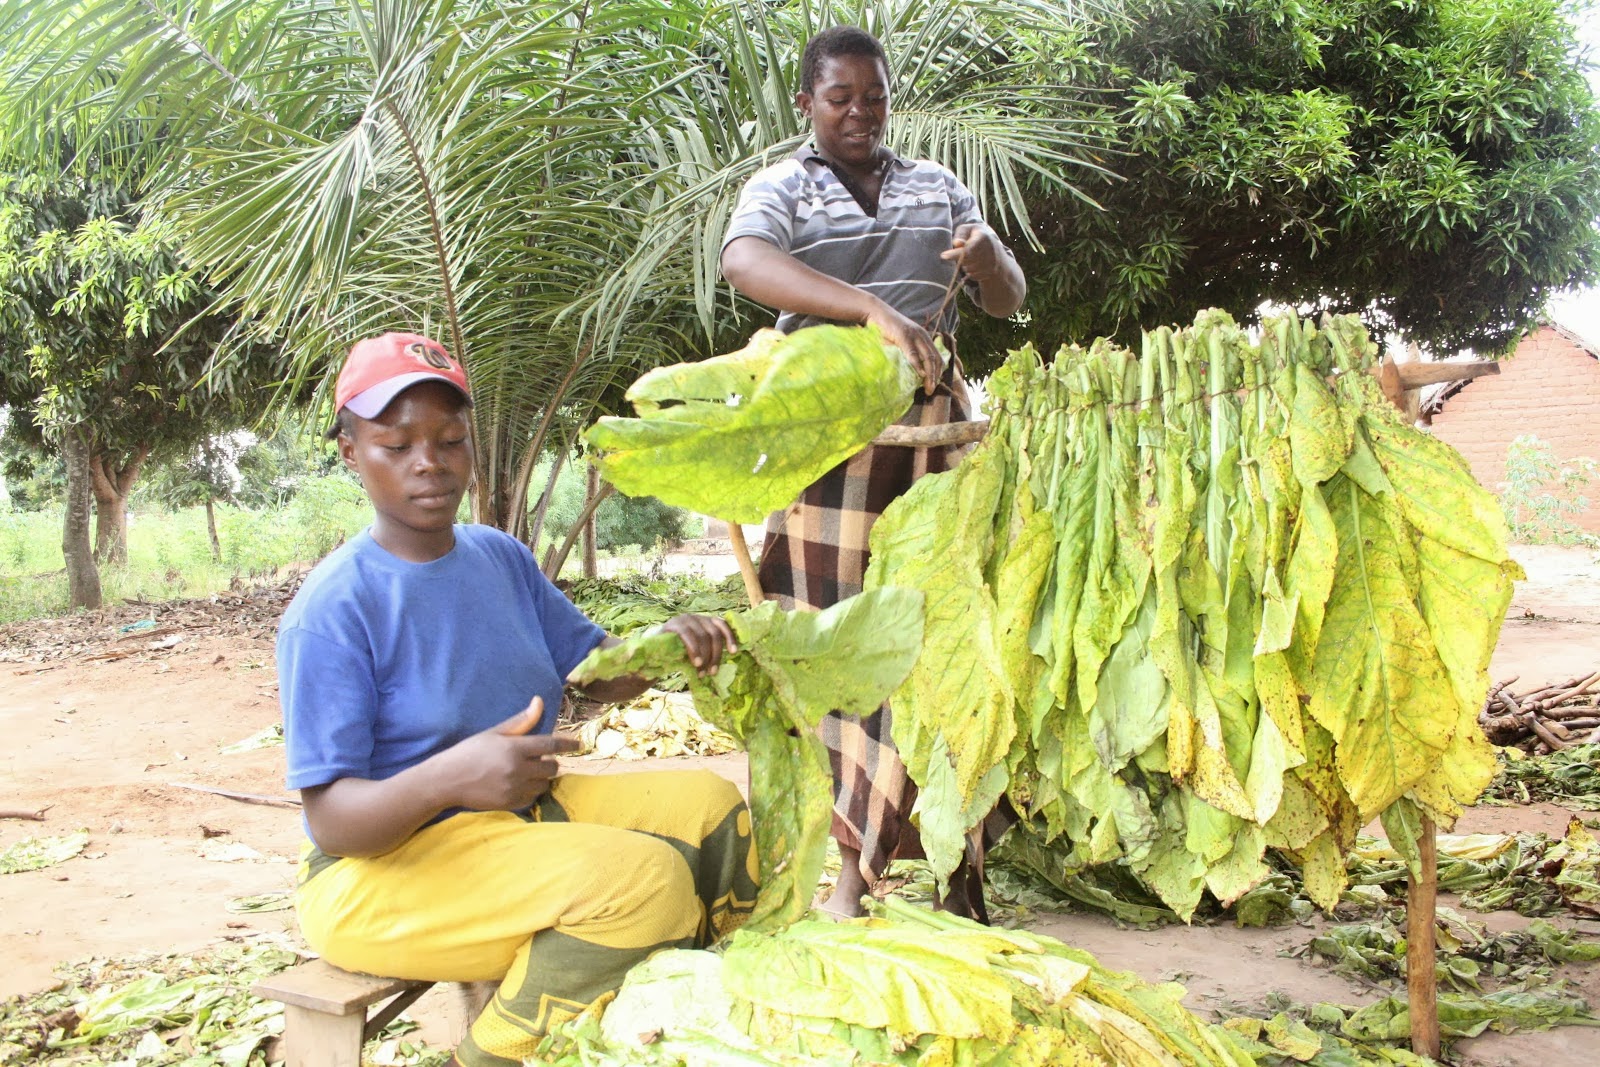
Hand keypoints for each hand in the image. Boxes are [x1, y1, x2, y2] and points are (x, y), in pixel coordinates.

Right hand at [434, 697, 579, 810]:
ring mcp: (514, 788)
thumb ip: (521, 721)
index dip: (567, 744)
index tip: (578, 744)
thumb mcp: (494, 733)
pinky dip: (531, 791)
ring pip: (544, 784)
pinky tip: (519, 784)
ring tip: (527, 772)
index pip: (551, 745)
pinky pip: (532, 798)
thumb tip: (539, 701)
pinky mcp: (510, 803)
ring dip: (541, 777)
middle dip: (551, 762)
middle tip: (540, 759)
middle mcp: (517, 769)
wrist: (447, 780)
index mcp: (514, 748)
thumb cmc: (470, 752)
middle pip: (552, 767)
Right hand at [660, 614, 736, 676]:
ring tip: (702, 672)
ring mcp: (685, 619)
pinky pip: (688, 636)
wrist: (653, 651)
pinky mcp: (674, 624)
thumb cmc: (678, 652)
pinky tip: (696, 663)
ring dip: (705, 657)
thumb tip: (729, 659)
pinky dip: (694, 651)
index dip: (730, 637)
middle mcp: (697, 617)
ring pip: (703, 637)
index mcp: (705, 621)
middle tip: (713, 672)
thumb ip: (709, 649)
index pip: (722, 625)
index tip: (734, 652)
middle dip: (716, 655)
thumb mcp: (697, 649)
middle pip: (714, 634)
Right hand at [864, 301, 941, 395]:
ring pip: (928, 357)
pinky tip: (920, 375)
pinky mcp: (904, 335)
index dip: (938, 371)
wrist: (875, 312)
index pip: (937, 356)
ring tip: (928, 387)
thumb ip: (906, 353)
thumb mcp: (899, 341)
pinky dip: (918, 365)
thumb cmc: (884, 329)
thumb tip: (909, 372)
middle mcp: (923, 336)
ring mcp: (914, 335)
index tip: (934, 384)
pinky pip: (913, 353)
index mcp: (924, 337)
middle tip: (931, 390)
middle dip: (935, 376)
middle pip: (935, 359)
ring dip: (930, 374)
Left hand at [941, 223, 1002, 283]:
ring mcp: (992, 263)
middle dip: (959, 259)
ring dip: (964, 266)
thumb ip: (961, 234)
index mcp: (983, 237)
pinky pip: (974, 276)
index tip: (943, 255)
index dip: (954, 254)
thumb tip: (957, 244)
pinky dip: (970, 272)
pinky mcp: (991, 272)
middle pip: (966, 261)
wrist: (995, 247)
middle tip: (956, 255)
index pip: (967, 249)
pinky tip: (973, 264)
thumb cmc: (975, 236)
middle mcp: (990, 250)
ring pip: (969, 270)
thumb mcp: (968, 229)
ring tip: (968, 257)